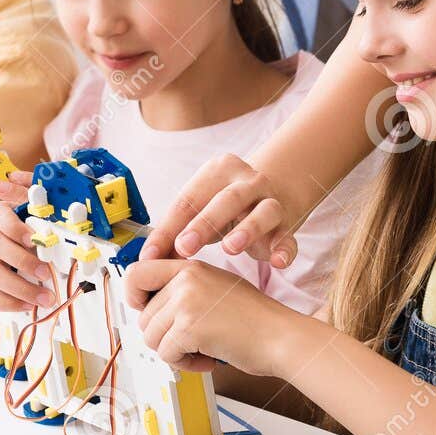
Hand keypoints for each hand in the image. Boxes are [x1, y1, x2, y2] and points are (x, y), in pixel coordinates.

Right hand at [0, 171, 56, 311]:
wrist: (54, 253)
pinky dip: (8, 302)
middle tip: (45, 271)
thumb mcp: (46, 204)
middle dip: (20, 259)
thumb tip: (9, 180)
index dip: (12, 226)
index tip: (32, 237)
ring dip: (19, 287)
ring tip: (46, 296)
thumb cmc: (47, 228)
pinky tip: (30, 303)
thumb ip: (31, 188)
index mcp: (6, 217)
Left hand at [125, 154, 300, 310]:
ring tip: (230, 250)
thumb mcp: (198, 211)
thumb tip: (147, 260)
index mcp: (217, 172)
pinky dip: (284, 248)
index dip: (169, 227)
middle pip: (227, 199)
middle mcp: (248, 181)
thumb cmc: (224, 208)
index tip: (153, 254)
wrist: (273, 194)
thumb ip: (175, 232)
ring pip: (263, 212)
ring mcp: (271, 200)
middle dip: (205, 223)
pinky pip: (288, 235)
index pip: (189, 199)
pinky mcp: (288, 224)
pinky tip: (277, 262)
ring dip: (247, 230)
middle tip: (185, 246)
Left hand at [125, 257, 304, 375]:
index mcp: (190, 267)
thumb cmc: (256, 319)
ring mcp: (186, 302)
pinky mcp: (189, 328)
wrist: (281, 337)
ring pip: (151, 337)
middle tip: (189, 342)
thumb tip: (149, 305)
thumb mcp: (216, 287)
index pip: (137, 272)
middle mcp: (185, 280)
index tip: (142, 310)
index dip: (133, 296)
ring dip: (174, 352)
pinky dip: (185, 364)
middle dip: (163, 336)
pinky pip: (166, 354)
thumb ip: (184, 290)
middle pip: (144, 315)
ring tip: (201, 350)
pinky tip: (207, 359)